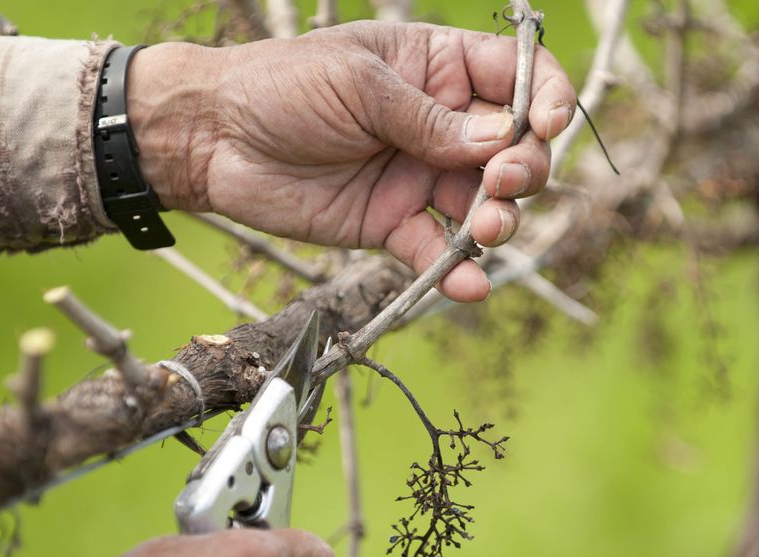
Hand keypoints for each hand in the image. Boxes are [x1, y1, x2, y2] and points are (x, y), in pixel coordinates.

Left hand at [127, 21, 577, 301]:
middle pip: (514, 149)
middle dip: (523, 167)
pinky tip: (469, 286)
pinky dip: (455, 271)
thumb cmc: (278, 85)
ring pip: (484, 204)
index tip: (543, 125)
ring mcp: (418, 176)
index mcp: (438, 68)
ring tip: (483, 228)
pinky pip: (435, 250)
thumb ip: (428, 117)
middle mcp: (440, 123)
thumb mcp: (356, 84)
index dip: (544, 99)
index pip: (517, 77)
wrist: (213, 139)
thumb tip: (500, 139)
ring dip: (498, 220)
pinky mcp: (391, 223)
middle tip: (500, 181)